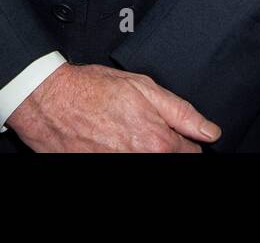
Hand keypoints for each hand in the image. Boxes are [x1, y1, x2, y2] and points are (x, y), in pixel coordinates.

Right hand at [5, 62, 221, 152]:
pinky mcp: (104, 172)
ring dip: (146, 153)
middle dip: (166, 148)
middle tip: (145, 130)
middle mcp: (143, 161)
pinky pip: (126, 168)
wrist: (49, 103)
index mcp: (159, 141)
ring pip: (152, 166)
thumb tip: (210, 130)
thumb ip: (181, 111)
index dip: (185, 138)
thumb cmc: (91, 90)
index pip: (192, 152)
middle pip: (172, 162)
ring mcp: (123, 169)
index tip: (173, 132)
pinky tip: (114, 143)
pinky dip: (124, 155)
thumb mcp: (142, 87)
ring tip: (127, 136)